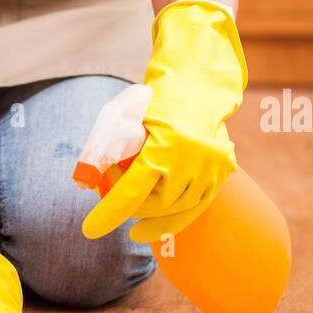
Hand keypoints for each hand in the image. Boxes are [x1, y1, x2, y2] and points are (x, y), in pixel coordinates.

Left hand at [82, 0, 246, 242]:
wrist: (198, 82)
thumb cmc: (155, 100)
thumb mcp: (127, 118)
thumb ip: (110, 148)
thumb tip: (89, 181)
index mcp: (164, 145)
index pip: (132, 192)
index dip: (109, 214)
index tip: (89, 230)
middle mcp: (192, 160)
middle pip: (154, 205)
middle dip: (130, 208)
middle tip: (113, 200)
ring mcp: (212, 167)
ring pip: (177, 209)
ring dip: (152, 213)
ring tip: (134, 206)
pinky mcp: (223, 170)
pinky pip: (197, 205)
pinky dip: (175, 216)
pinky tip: (154, 224)